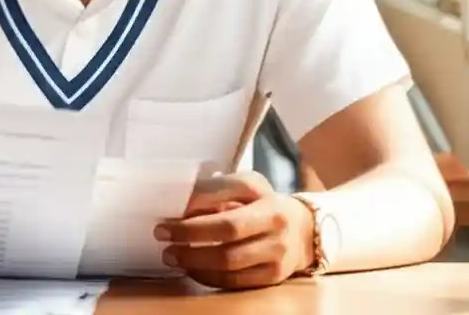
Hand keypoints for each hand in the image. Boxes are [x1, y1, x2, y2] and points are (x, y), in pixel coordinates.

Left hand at [153, 171, 314, 289]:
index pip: (226, 205)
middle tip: (163, 241)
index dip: (193, 219)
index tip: (165, 223)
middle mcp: (275, 223)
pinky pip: (235, 282)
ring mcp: (278, 252)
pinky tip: (193, 269)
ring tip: (173, 257)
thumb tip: (181, 208)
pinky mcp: (274, 276)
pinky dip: (209, 277)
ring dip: (194, 261)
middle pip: (228, 235)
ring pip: (230, 263)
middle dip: (189, 239)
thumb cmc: (263, 204)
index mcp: (264, 195)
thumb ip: (214, 193)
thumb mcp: (244, 187)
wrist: (304, 230)